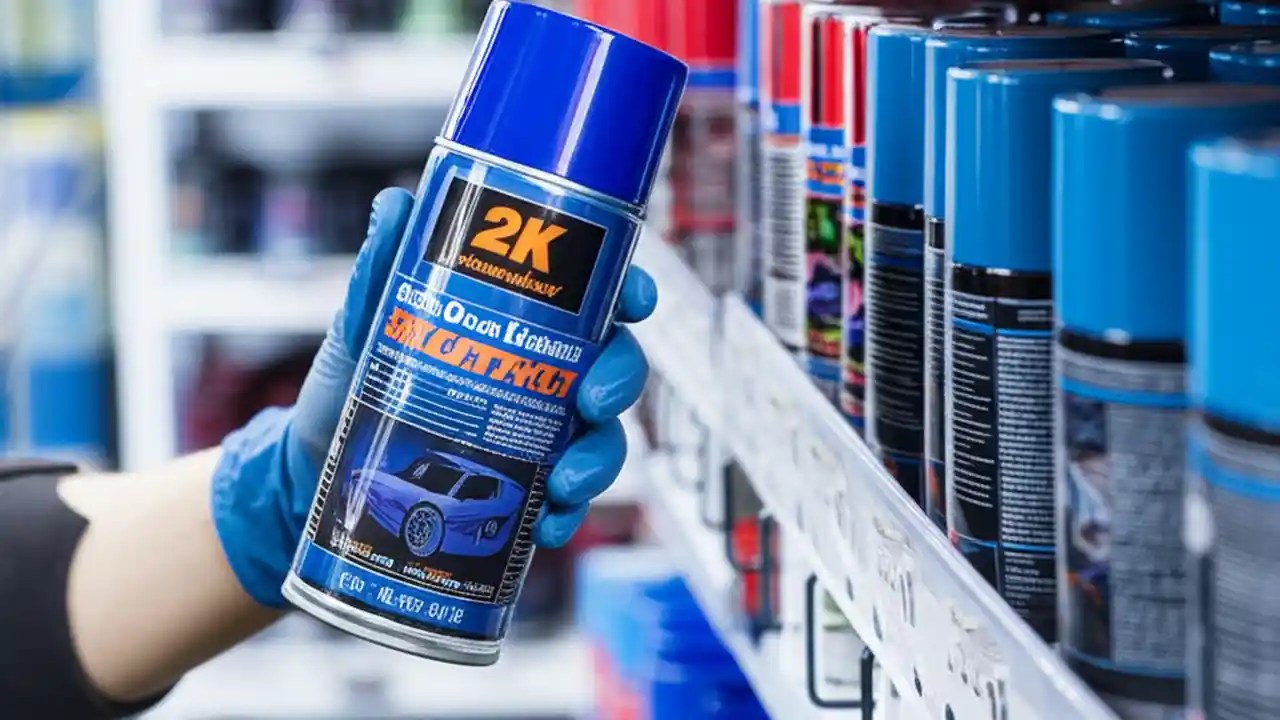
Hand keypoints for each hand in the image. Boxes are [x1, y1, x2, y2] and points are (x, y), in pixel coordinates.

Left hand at [212, 188, 656, 607]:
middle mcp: (544, 374)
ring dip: (600, 458)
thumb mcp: (361, 329)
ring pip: (604, 437)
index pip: (593, 295)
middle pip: (614, 364)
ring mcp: (540, 433)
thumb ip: (381, 274)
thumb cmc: (349, 387)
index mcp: (522, 322)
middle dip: (621, 380)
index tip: (633, 299)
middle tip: (592, 401)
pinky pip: (567, 499)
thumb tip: (396, 205)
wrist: (316, 470)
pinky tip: (546, 523)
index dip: (629, 290)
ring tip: (565, 483)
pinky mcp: (524, 487)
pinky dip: (566, 513)